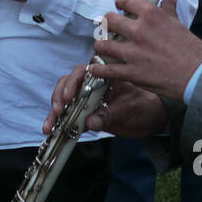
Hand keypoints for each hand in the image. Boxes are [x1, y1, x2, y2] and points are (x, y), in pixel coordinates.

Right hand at [46, 66, 169, 137]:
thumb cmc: (145, 106)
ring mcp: (87, 100)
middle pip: (68, 84)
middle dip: (60, 96)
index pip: (83, 72)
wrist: (152, 120)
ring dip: (55, 112)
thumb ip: (112, 114)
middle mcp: (92, 85)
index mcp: (105, 76)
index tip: (70, 96)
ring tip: (49, 126)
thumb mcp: (131, 109)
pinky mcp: (85, 115)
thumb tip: (91, 122)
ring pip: (64, 100)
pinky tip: (50, 130)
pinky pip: (68, 116)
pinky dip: (58, 123)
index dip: (73, 82)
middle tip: (60, 111)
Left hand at [86, 0, 201, 101]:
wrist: (198, 75)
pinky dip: (97, 69)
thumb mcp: (179, 24)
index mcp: (152, 15)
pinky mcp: (131, 72)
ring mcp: (133, 52)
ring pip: (103, 45)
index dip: (120, 2)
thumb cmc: (192, 50)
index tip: (119, 5)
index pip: (127, 1)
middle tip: (108, 28)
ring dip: (100, 46)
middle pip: (109, 21)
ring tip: (101, 47)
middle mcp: (139, 31)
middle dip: (107, 24)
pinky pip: (106, 70)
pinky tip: (94, 68)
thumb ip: (169, 9)